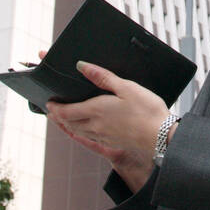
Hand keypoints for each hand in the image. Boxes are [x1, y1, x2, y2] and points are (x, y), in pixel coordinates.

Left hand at [37, 50, 174, 173]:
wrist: (161, 137)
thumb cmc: (147, 111)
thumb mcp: (126, 87)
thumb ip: (102, 77)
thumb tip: (81, 66)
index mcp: (96, 110)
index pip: (66, 111)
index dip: (54, 108)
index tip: (48, 103)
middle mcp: (96, 126)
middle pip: (69, 123)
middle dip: (58, 116)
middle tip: (52, 111)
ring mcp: (103, 136)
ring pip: (78, 131)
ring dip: (68, 124)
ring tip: (64, 118)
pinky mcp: (112, 143)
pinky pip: (89, 138)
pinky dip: (81, 132)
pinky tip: (86, 129)